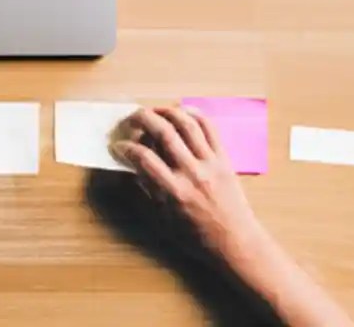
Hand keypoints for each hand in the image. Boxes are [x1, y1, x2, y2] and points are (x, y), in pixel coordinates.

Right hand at [111, 106, 264, 263]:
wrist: (236, 243)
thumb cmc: (196, 238)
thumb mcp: (162, 222)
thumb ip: (142, 195)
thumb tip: (125, 172)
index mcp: (173, 191)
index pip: (143, 158)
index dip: (125, 147)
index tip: (118, 146)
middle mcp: (192, 172)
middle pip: (164, 132)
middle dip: (142, 119)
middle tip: (130, 118)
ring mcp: (210, 163)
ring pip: (187, 124)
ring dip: (167, 111)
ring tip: (153, 111)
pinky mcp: (224, 158)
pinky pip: (210, 128)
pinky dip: (195, 115)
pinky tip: (182, 112)